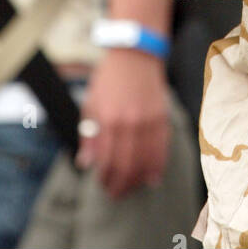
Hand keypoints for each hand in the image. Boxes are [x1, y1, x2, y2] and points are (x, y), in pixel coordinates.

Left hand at [75, 50, 171, 197]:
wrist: (135, 55)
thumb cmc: (109, 79)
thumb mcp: (91, 103)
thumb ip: (88, 135)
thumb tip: (85, 164)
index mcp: (108, 119)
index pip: (106, 160)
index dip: (104, 177)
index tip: (102, 184)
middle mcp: (129, 123)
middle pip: (126, 165)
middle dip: (120, 184)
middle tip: (116, 193)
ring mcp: (148, 121)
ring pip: (145, 160)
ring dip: (137, 179)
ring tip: (131, 188)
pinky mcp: (162, 117)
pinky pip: (161, 148)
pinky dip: (157, 165)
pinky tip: (153, 177)